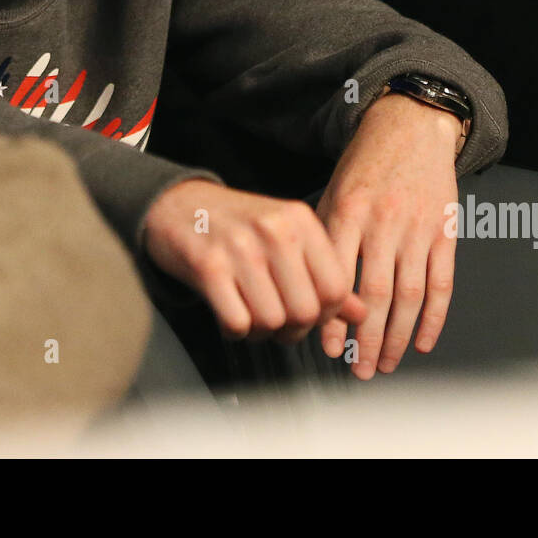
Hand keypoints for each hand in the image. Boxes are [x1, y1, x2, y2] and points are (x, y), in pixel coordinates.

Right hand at [143, 179, 367, 342]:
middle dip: (293, 329)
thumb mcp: (286, 237)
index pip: (336, 287)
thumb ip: (323, 273)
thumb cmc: (235, 224)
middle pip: (306, 311)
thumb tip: (360, 311)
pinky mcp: (208, 266)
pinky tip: (230, 314)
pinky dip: (235, 331)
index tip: (309, 314)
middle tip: (278, 321)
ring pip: (272, 321)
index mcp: (300, 220)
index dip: (326, 313)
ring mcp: (240, 247)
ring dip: (262, 332)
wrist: (176, 205)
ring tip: (252, 316)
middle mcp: (274, 230)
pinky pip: (237, 323)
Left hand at [317, 94, 460, 379]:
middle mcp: (384, 221)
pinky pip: (442, 282)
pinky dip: (434, 317)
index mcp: (349, 211)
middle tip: (360, 371)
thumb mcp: (335, 190)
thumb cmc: (366, 163)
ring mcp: (417, 228)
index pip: (338, 274)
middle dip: (368, 339)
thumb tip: (313, 291)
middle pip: (376, 294)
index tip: (326, 348)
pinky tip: (423, 342)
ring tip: (387, 365)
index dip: (333, 317)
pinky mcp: (445, 231)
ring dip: (399, 337)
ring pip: (410, 295)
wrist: (412, 125)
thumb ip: (326, 237)